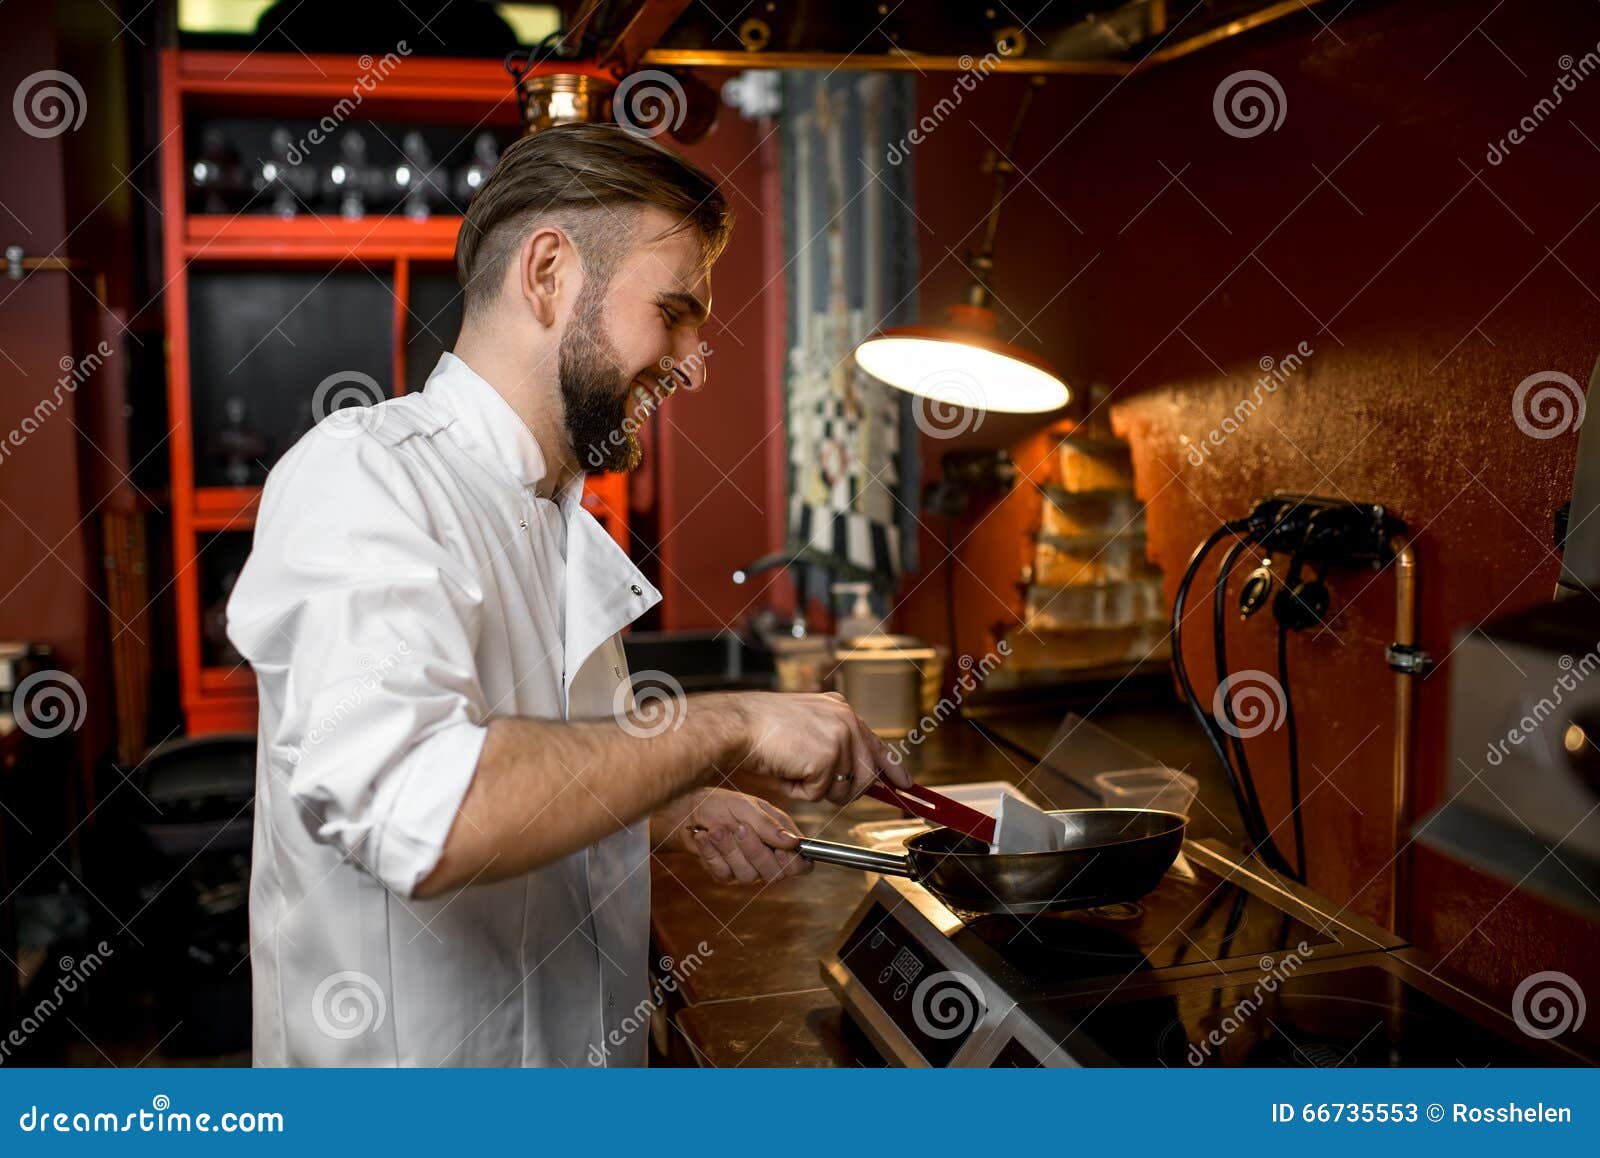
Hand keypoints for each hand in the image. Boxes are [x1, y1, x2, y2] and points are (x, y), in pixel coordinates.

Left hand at [671, 789, 811, 884]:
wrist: (688, 811)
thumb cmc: (721, 804)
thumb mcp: (746, 807)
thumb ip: (769, 825)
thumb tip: (793, 841)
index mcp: (780, 838)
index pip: (800, 865)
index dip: (793, 863)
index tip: (779, 849)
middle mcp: (767, 857)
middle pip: (775, 874)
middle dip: (755, 850)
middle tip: (739, 828)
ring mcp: (746, 868)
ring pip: (748, 875)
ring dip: (729, 849)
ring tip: (716, 829)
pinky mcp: (725, 875)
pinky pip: (724, 874)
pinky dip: (712, 854)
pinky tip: (704, 837)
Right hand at [717, 690, 911, 803]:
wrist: (739, 725)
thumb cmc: (762, 729)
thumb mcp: (807, 728)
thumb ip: (833, 744)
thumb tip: (856, 777)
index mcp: (841, 710)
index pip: (878, 745)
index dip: (894, 769)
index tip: (907, 785)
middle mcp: (846, 721)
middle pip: (866, 777)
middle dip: (844, 791)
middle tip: (812, 781)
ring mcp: (839, 739)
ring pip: (843, 791)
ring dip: (815, 790)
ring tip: (793, 767)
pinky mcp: (826, 759)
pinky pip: (819, 796)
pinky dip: (798, 792)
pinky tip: (785, 769)